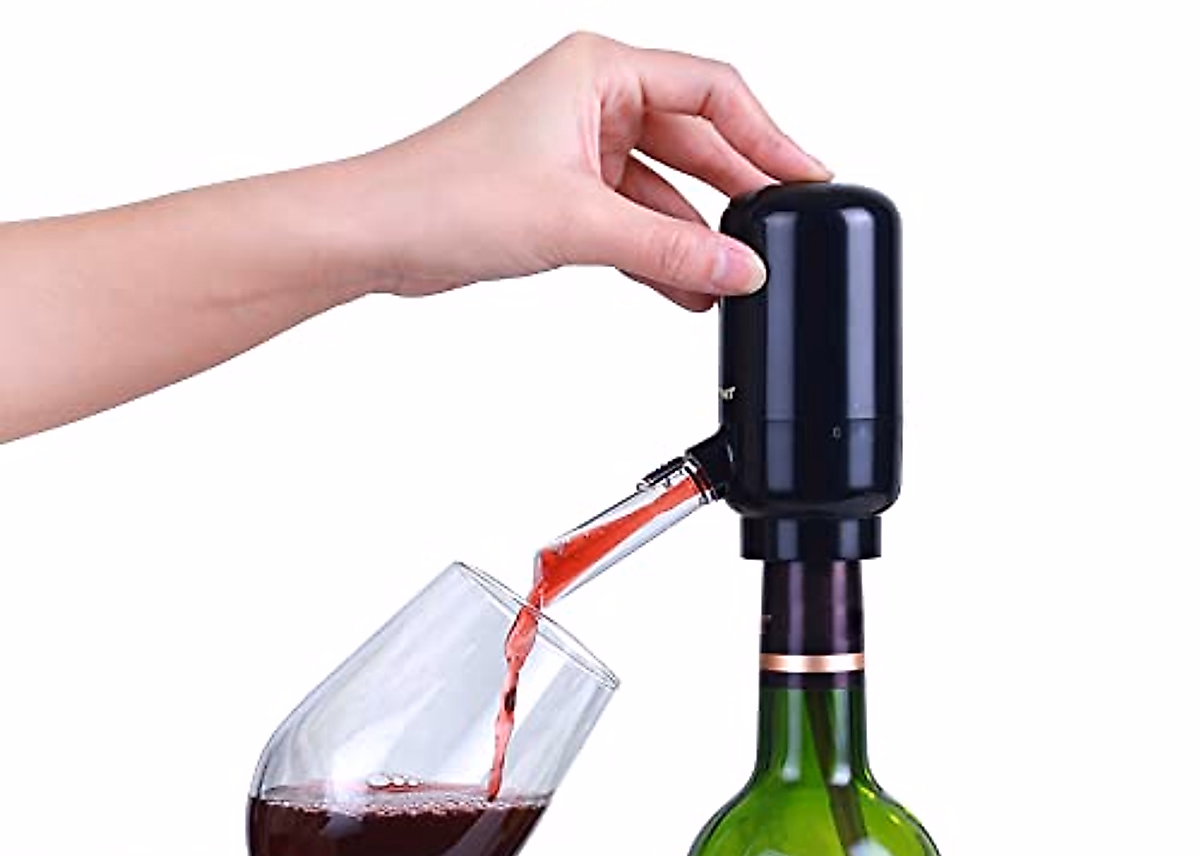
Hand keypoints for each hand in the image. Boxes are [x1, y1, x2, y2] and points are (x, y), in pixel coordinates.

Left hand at [351, 32, 830, 308]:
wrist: (377, 236)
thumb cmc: (446, 195)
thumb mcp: (578, 223)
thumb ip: (669, 248)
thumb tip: (739, 267)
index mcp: (597, 71)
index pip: (712, 93)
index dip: (766, 137)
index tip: (805, 178)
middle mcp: (589, 101)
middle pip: (693, 142)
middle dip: (735, 192)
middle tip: (779, 234)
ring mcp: (576, 150)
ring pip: (662, 190)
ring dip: (695, 235)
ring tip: (733, 279)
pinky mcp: (562, 196)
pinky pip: (632, 222)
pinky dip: (658, 253)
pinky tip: (688, 286)